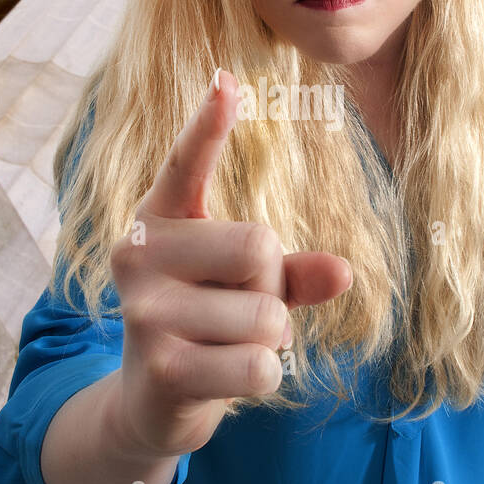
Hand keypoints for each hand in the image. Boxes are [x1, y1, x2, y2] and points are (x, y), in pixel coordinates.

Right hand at [106, 70, 353, 456]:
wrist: (150, 402)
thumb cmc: (206, 323)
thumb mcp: (247, 287)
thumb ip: (293, 272)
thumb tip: (345, 272)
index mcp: (157, 220)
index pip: (184, 163)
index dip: (207, 124)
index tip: (227, 81)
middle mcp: (138, 255)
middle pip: (258, 246)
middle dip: (272, 286)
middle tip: (242, 308)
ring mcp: (145, 312)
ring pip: (267, 316)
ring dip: (270, 340)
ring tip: (230, 345)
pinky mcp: (163, 368)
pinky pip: (261, 364)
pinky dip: (265, 375)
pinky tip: (228, 376)